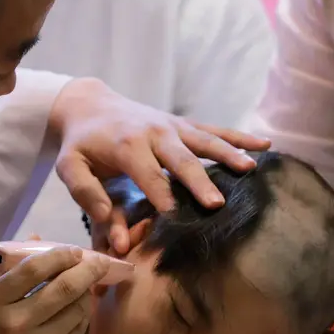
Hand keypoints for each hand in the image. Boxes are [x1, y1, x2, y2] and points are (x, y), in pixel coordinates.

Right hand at [0, 246, 109, 333]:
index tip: (73, 251)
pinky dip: (82, 318)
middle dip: (88, 270)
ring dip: (87, 295)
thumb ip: (8, 275)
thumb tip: (39, 241)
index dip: (60, 255)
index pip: (35, 269)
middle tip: (99, 261)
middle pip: (65, 287)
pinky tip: (80, 311)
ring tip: (88, 287)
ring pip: (76, 311)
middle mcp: (17, 323)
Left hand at [49, 78, 270, 253]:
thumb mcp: (70, 168)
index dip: (160, 196)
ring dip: (228, 154)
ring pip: (204, 141)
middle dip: (198, 181)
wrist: (91, 104)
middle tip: (216, 204)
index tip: (175, 218)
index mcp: (126, 145)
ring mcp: (172, 126)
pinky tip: (264, 145)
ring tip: (250, 169)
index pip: (147, 174)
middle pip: (180, 159)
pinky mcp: (184, 124)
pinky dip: (239, 137)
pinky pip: (214, 130)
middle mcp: (154, 132)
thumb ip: (87, 195)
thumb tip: (111, 228)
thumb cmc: (81, 144)